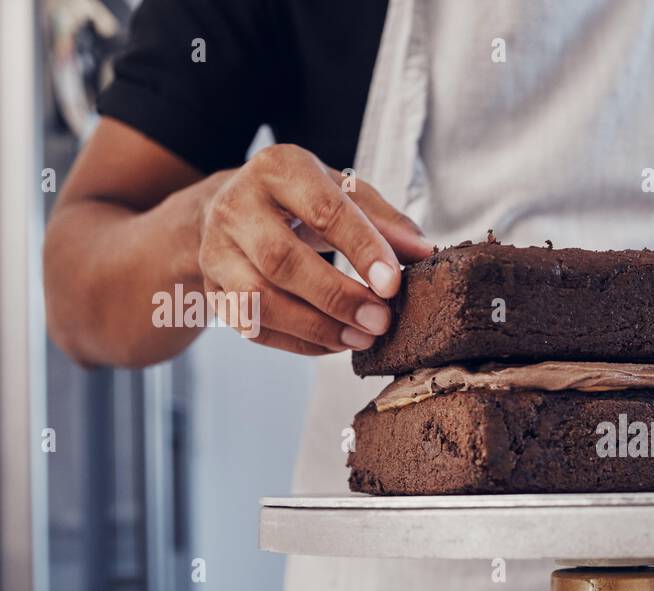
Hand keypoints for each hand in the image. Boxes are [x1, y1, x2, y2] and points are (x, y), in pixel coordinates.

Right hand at [196, 144, 433, 355]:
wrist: (234, 207)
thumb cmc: (303, 199)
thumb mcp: (344, 192)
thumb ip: (386, 221)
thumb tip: (425, 252)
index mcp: (279, 169)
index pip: (323, 210)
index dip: (361, 250)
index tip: (393, 285)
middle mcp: (236, 205)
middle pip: (282, 260)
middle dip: (336, 297)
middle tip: (380, 321)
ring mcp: (216, 249)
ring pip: (258, 299)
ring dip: (315, 327)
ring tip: (360, 338)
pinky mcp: (213, 287)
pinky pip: (251, 326)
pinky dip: (297, 342)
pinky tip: (333, 343)